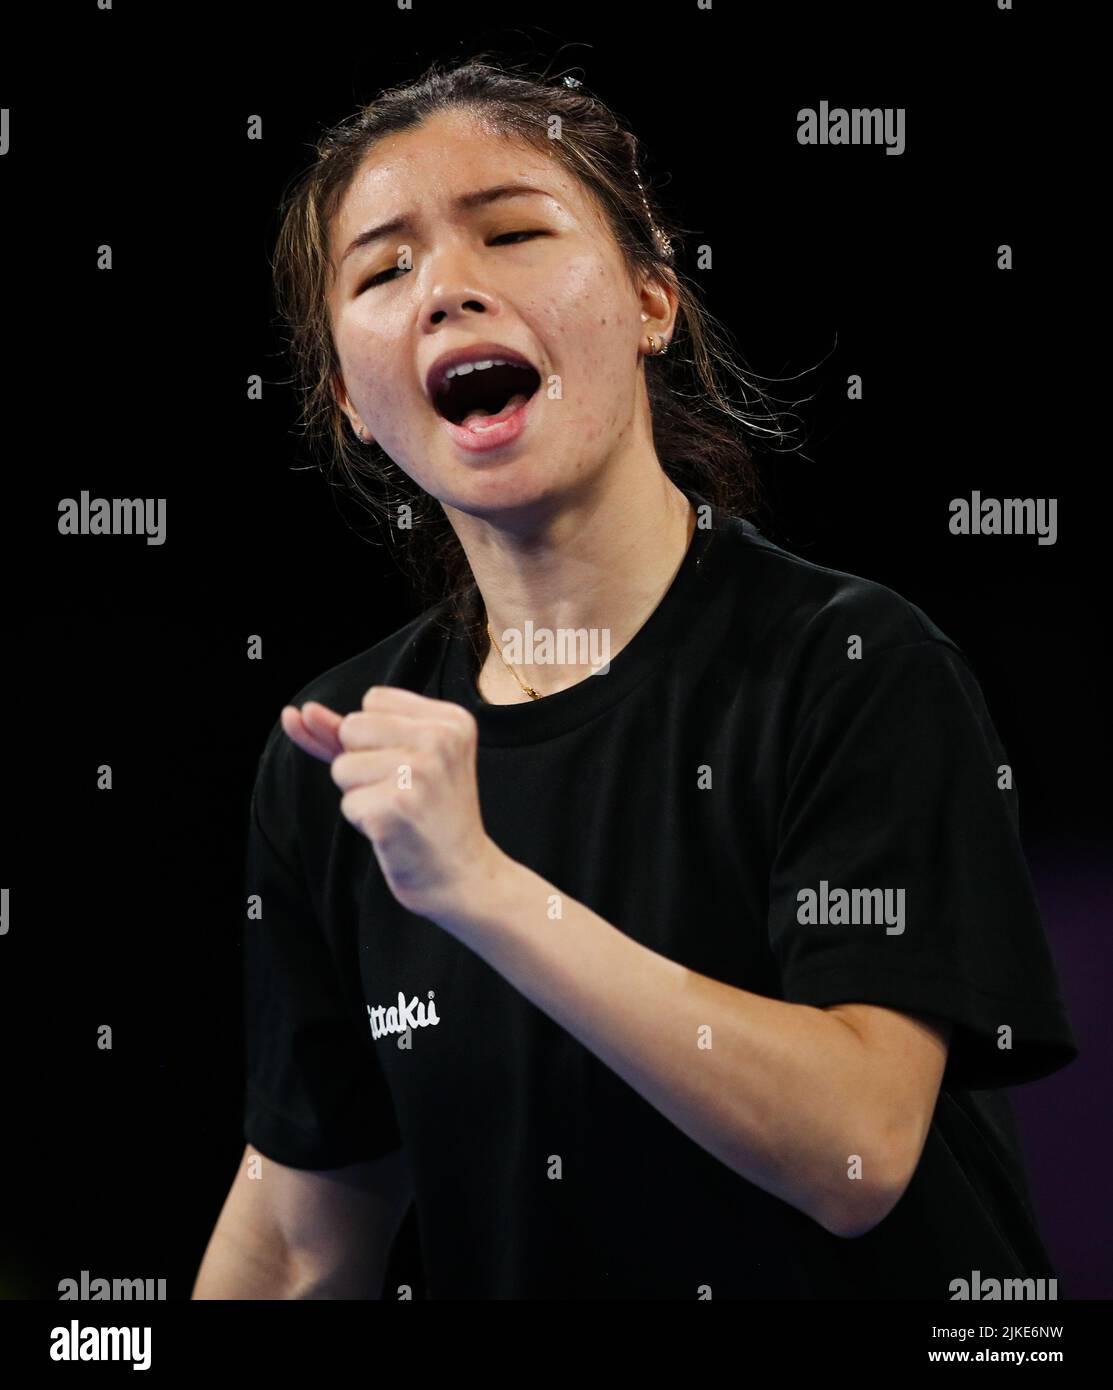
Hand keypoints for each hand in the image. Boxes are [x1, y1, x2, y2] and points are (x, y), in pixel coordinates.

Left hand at [280, 687, 496, 922]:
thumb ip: (350, 732)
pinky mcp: (396, 809)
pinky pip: (347, 803)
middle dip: (362, 762)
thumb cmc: (429, 814)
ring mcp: (420, 774)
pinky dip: (364, 821)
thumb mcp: (402, 758)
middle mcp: (440, 739)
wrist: (461, 874)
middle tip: (405, 791)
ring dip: (361, 794)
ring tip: (401, 810)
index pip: (373, 700)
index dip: (377, 737)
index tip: (413, 767)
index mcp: (451, 720)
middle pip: (352, 727)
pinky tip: (397, 831)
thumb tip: (301, 712)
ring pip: (343, 767)